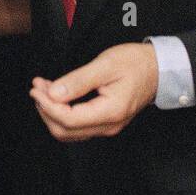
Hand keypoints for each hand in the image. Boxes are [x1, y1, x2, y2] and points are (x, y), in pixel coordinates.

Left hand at [28, 42, 158, 141]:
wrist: (158, 69)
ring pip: (69, 131)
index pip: (68, 119)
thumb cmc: (136, 63)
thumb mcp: (105, 65)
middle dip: (46, 109)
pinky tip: (56, 95)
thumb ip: (78, 81)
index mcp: (110, 112)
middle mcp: (109, 125)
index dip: (47, 105)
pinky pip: (77, 125)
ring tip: (44, 89)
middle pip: (65, 131)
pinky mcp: (105, 122)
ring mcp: (107, 126)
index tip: (36, 88)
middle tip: (38, 86)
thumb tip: (54, 94)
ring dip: (52, 112)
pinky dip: (62, 113)